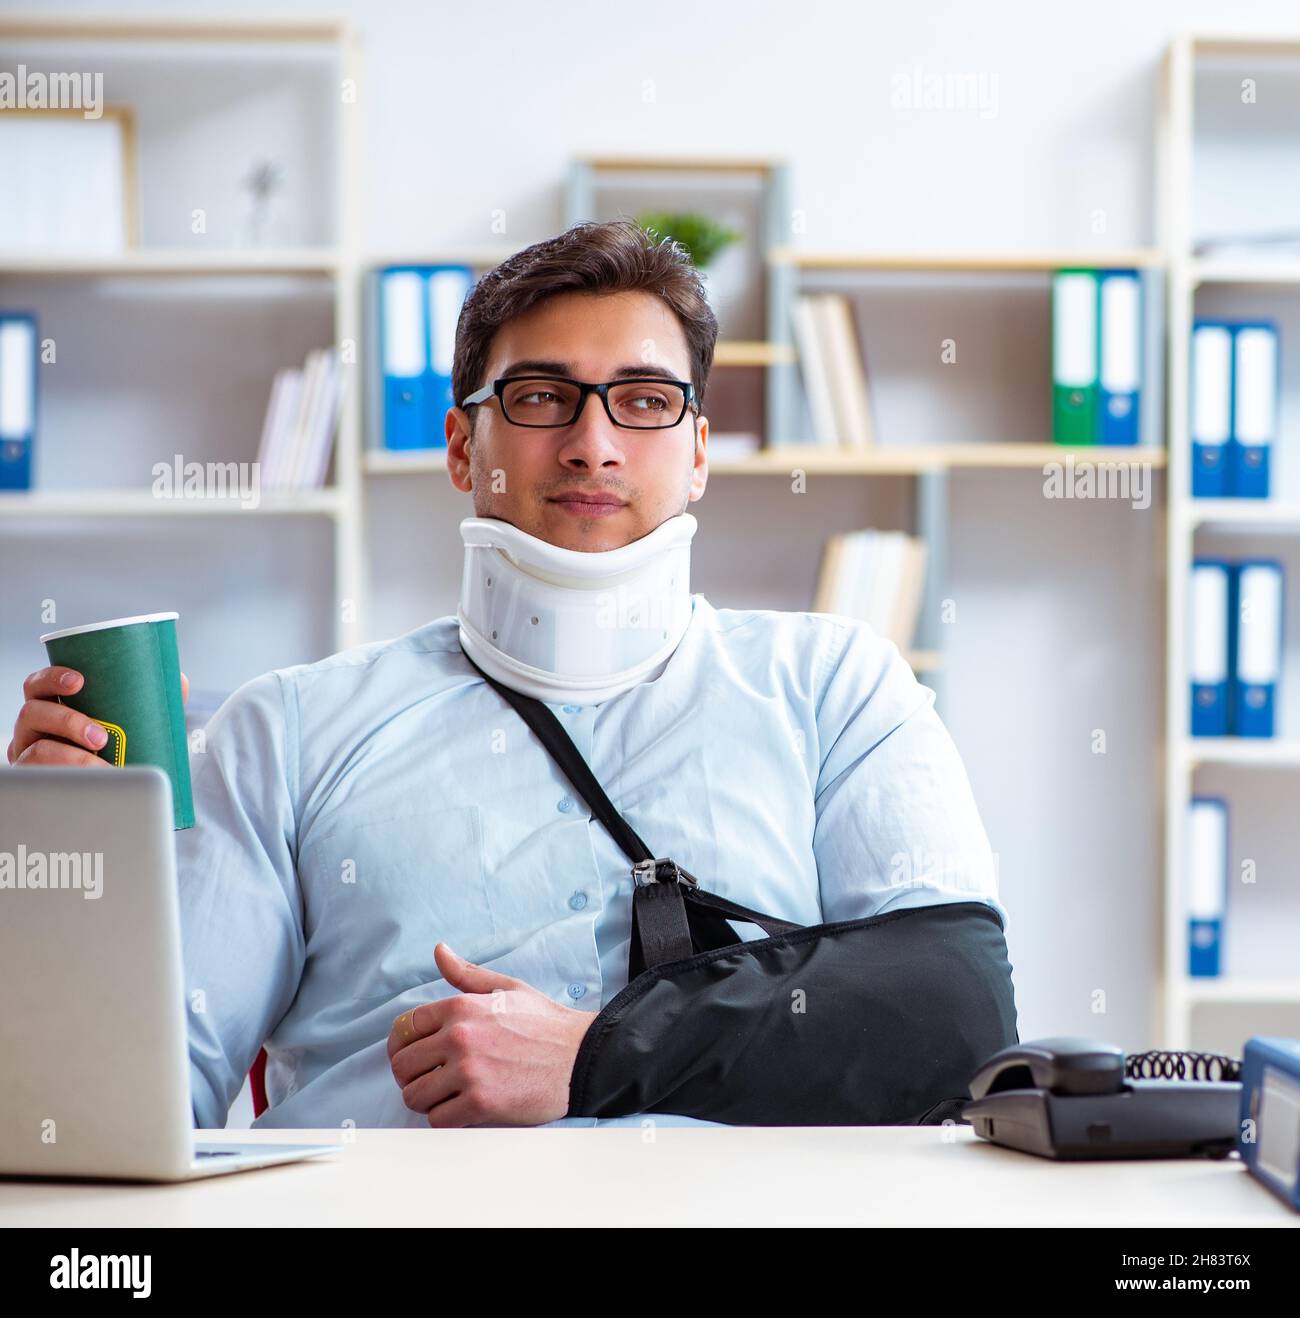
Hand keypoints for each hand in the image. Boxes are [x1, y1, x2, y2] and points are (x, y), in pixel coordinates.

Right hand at [8, 666, 188, 766]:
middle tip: (100, 736)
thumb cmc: (118, 753)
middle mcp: (34, 730)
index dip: (53, 678)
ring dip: (69, 756)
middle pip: (32, 712)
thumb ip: (152, 705)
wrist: (117, 796)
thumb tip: (180, 680)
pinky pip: (38, 781)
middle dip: (66, 721)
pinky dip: (66, 779)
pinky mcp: (34, 784)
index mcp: (53, 708)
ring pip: (35, 749)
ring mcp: (29, 757)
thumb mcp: (133, 728)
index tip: (79, 681)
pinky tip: (89, 783)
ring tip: (101, 764)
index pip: (39, 685)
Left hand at [387, 943, 595, 1127]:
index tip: (414, 1054)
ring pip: (415, 1095)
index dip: (404, 1044)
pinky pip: (437, 1119)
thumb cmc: (545, 1023)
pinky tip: (462, 1109)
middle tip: (430, 1078)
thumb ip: (466, 974)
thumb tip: (439, 951)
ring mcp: (469, 1072)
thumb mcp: (507, 988)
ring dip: (427, 1099)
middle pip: (403, 1065)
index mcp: (461, 1007)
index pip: (405, 1028)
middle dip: (412, 1074)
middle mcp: (460, 1037)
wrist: (580, 1056)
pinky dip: (445, 1118)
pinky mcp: (480, 1104)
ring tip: (446, 1095)